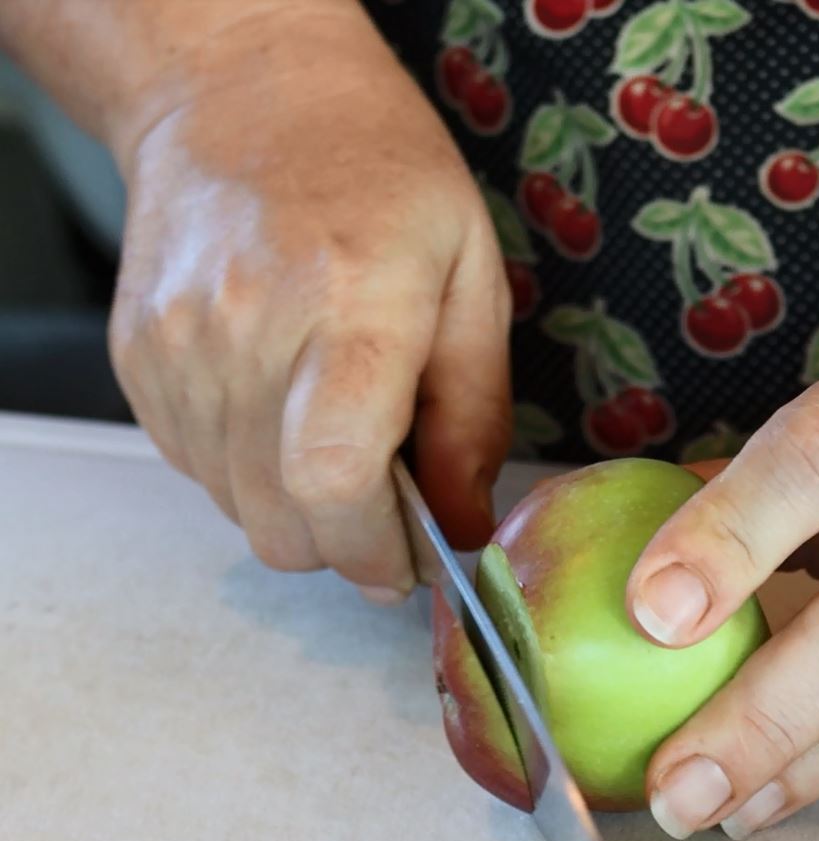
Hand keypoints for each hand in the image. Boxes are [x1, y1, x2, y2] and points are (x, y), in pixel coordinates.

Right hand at [108, 7, 510, 600]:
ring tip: (337, 427)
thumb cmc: (380, 173)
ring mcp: (178, 349)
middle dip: (349, 545)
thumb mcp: (473, 275)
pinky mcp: (139, 360)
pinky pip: (198, 470)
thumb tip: (466, 523)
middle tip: (391, 501)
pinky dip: (252, 470)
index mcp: (350, 306)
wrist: (244, 97)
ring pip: (239, 511)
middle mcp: (246, 333)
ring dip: (300, 507)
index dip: (378, 550)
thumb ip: (475, 413)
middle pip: (284, 523)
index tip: (412, 560)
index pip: (337, 481)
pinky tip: (285, 406)